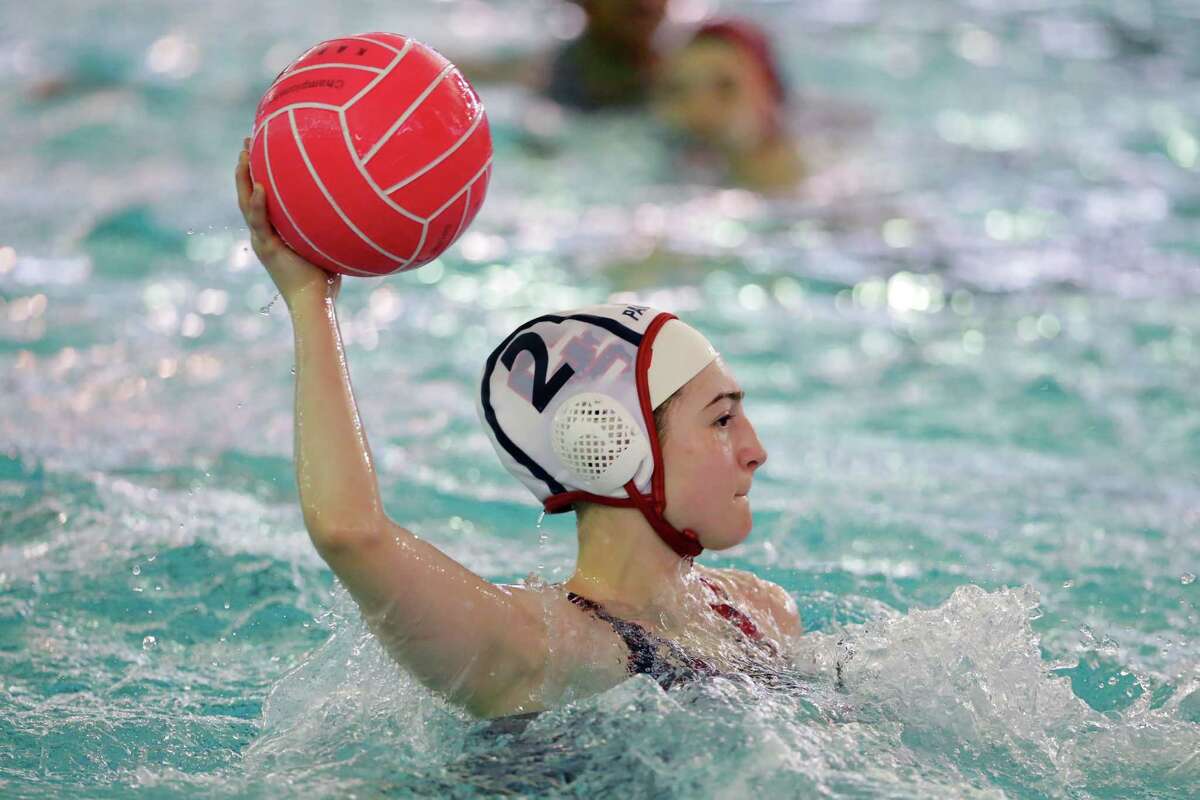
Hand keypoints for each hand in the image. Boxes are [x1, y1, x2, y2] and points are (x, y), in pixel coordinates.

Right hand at [235, 137, 339, 305]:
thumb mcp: (325, 243)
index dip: (257, 174)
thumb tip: (353, 203)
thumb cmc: (326, 278)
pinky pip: (260, 222)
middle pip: (247, 194)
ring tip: (245, 154)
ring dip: (244, 178)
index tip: (260, 149)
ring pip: (246, 204)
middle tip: (247, 141)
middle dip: (245, 167)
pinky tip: (260, 186)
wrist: (315, 301)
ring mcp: (263, 241)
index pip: (261, 198)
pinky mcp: (268, 249)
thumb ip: (328, 225)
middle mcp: (264, 234)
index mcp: (274, 232)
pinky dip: (259, 204)